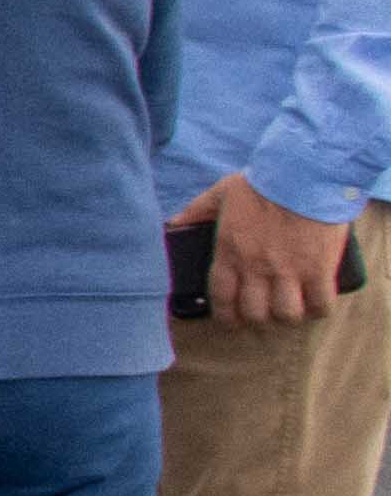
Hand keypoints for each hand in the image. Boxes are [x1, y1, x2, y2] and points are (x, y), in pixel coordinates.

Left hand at [189, 174, 354, 326]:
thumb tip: (174, 222)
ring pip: (285, 314)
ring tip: (292, 309)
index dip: (226, 316)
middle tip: (265, 314)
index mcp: (230, 252)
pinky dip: (318, 310)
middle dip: (258, 320)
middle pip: (254, 313)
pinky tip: (317, 305)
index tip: (232, 321)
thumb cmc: (263, 181)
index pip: (221, 298)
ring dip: (288, 316)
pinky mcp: (318, 269)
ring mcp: (288, 270)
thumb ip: (197, 210)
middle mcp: (256, 267)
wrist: (305, 174)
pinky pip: (319, 304)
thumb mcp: (221, 192)